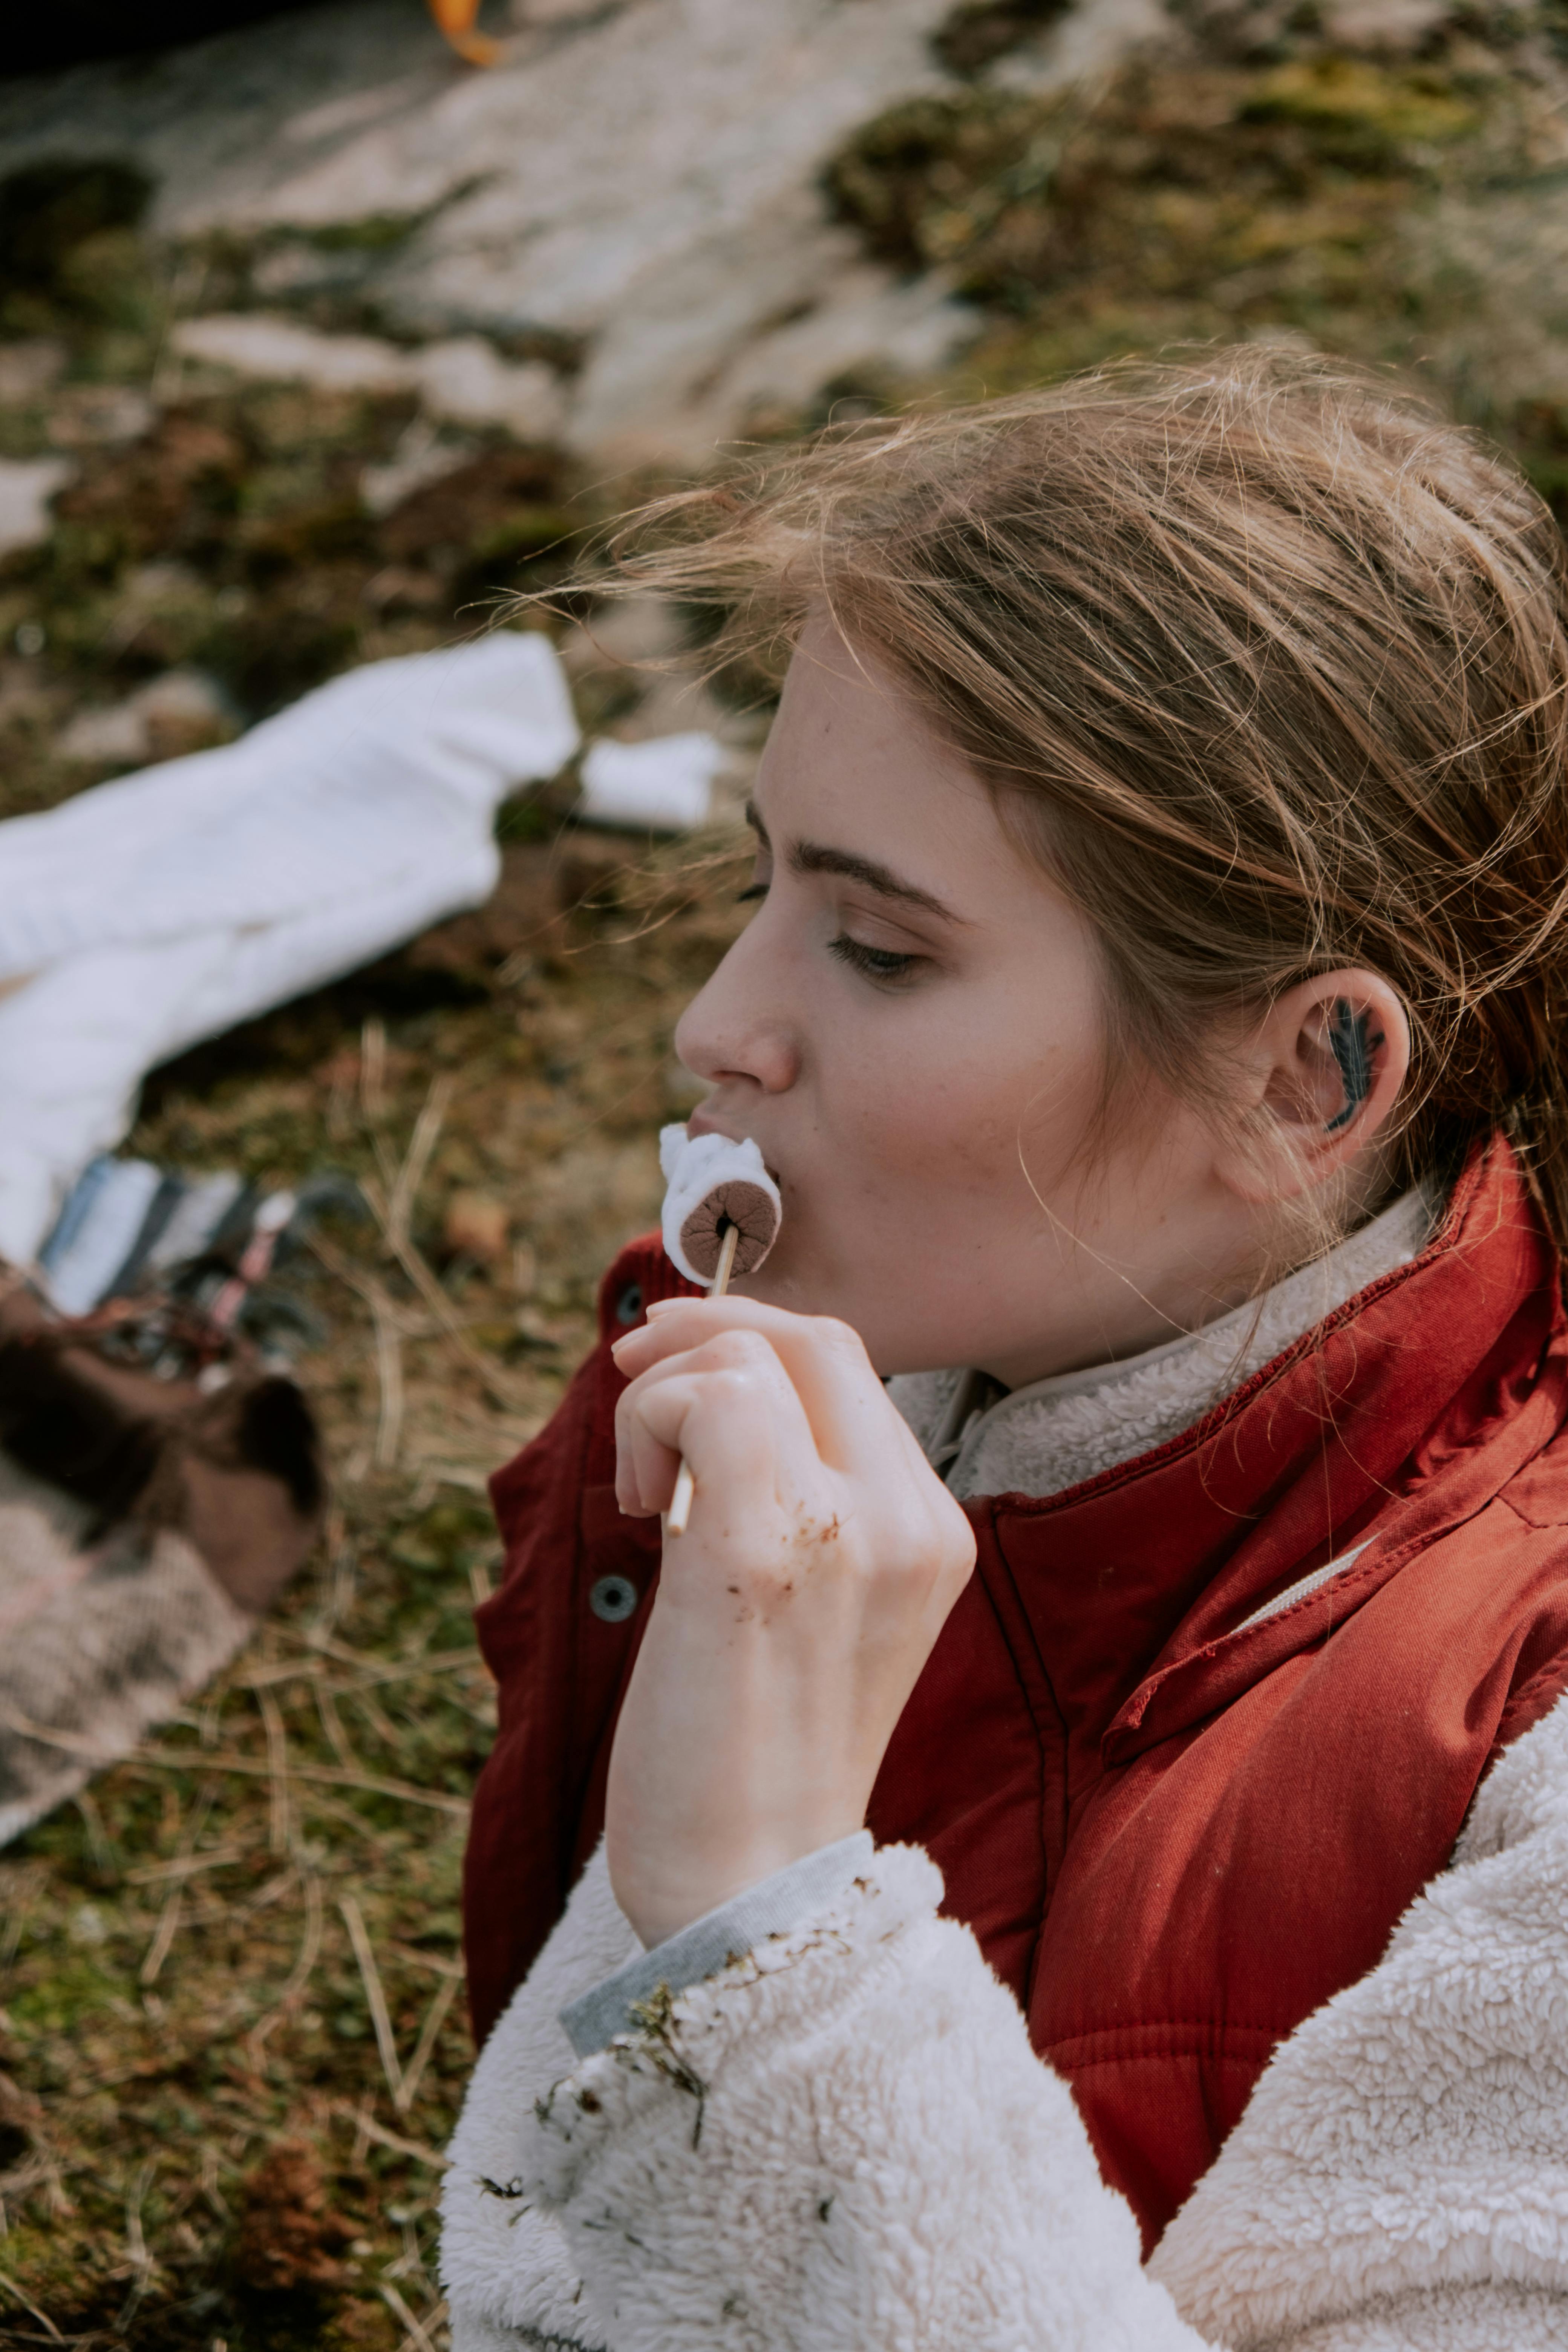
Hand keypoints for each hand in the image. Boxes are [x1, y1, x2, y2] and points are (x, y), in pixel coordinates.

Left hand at [605, 1297, 975, 1946]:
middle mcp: (911, 1520)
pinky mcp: (766, 1549)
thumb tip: (713, 1397)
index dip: (752, 1340)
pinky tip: (643, 1510)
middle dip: (705, 1330)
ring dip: (663, 1397)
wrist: (753, 1897)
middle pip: (813, 1336)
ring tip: (647, 1499)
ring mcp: (851, 1531)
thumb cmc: (754, 1756)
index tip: (674, 1377)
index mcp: (931, 1531)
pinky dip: (650, 1423)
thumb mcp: (812, 1606)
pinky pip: (709, 1400)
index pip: (849, 1364)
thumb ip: (797, 1499)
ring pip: (750, 1357)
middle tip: (636, 1382)